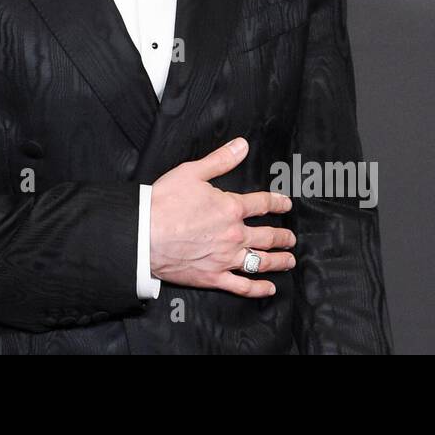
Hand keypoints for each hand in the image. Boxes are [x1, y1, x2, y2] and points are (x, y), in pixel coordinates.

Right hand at [149, 136, 294, 297]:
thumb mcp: (192, 172)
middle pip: (267, 236)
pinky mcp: (214, 277)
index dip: (277, 202)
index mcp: (230, 208)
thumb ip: (220, 160)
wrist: (144, 234)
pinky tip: (269, 288)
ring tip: (289, 261)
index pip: (262, 204)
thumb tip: (242, 145)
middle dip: (283, 236)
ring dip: (279, 261)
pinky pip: (242, 286)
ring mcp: (225, 259)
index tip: (285, 204)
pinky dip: (259, 289)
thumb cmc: (164, 202)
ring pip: (261, 262)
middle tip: (291, 238)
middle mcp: (234, 235)